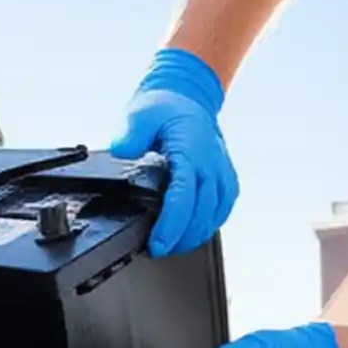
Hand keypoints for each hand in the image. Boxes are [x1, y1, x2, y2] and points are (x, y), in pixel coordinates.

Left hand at [110, 48, 237, 256]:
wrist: (187, 96)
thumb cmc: (164, 107)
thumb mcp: (139, 114)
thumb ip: (130, 135)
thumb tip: (122, 151)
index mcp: (192, 152)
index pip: (184, 198)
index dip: (171, 225)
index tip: (157, 243)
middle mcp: (212, 164)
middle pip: (202, 213)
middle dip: (180, 238)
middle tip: (159, 250)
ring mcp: (222, 171)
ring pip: (216, 214)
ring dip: (196, 235)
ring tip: (173, 247)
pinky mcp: (226, 177)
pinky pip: (224, 207)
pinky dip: (210, 224)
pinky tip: (194, 233)